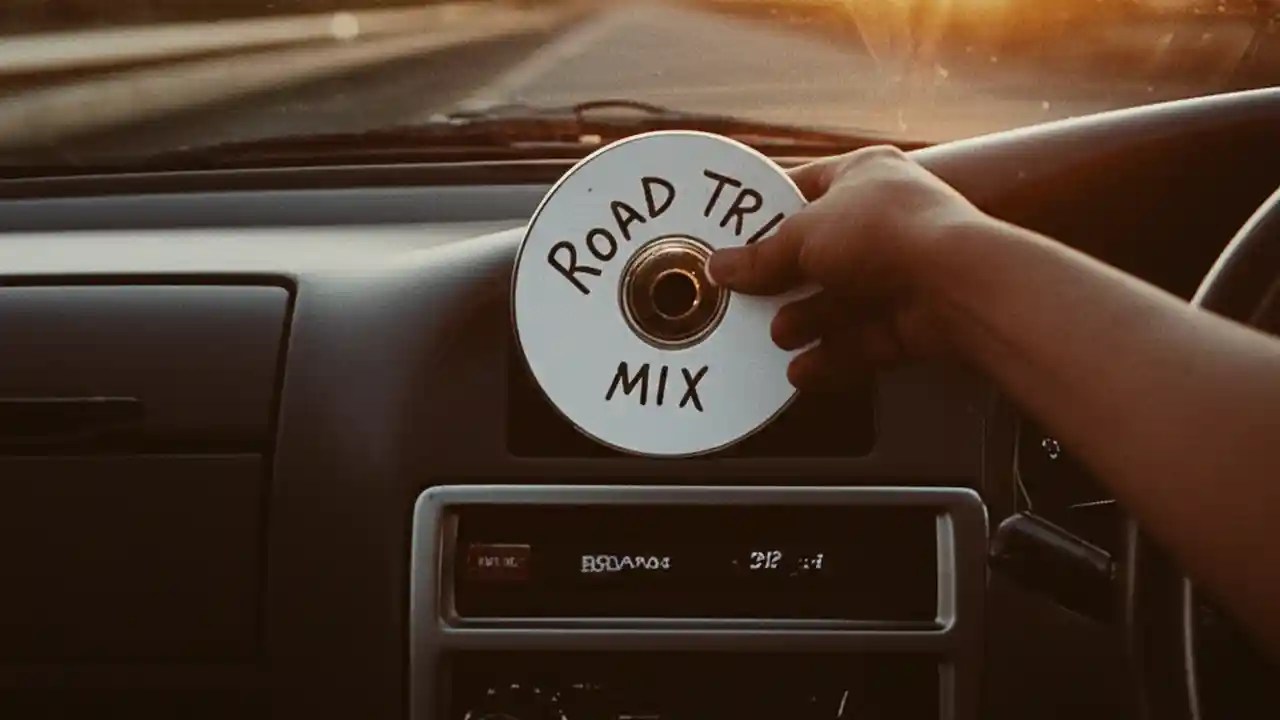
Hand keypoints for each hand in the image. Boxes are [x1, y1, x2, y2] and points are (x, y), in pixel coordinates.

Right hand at [706, 146, 992, 388]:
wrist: (960, 284)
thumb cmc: (884, 233)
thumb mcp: (804, 236)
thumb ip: (759, 257)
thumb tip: (718, 267)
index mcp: (864, 175)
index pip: (805, 184)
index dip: (766, 207)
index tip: (729, 232)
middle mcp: (885, 218)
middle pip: (819, 251)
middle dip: (783, 278)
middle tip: (745, 294)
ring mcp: (902, 270)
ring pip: (841, 300)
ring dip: (806, 319)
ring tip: (777, 335)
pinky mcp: (913, 319)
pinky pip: (862, 339)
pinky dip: (831, 356)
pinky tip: (801, 371)